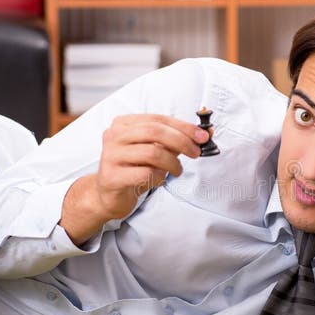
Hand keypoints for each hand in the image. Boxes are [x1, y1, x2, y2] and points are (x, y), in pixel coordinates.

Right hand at [95, 113, 209, 219]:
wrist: (108, 195)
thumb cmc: (134, 169)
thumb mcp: (154, 150)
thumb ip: (176, 140)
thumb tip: (206, 132)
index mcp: (123, 124)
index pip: (158, 119)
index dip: (183, 126)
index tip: (203, 136)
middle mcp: (114, 136)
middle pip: (155, 131)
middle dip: (181, 141)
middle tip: (195, 153)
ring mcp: (111, 156)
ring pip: (152, 153)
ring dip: (172, 163)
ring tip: (177, 170)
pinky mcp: (112, 177)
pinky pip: (145, 174)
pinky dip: (159, 177)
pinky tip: (159, 180)